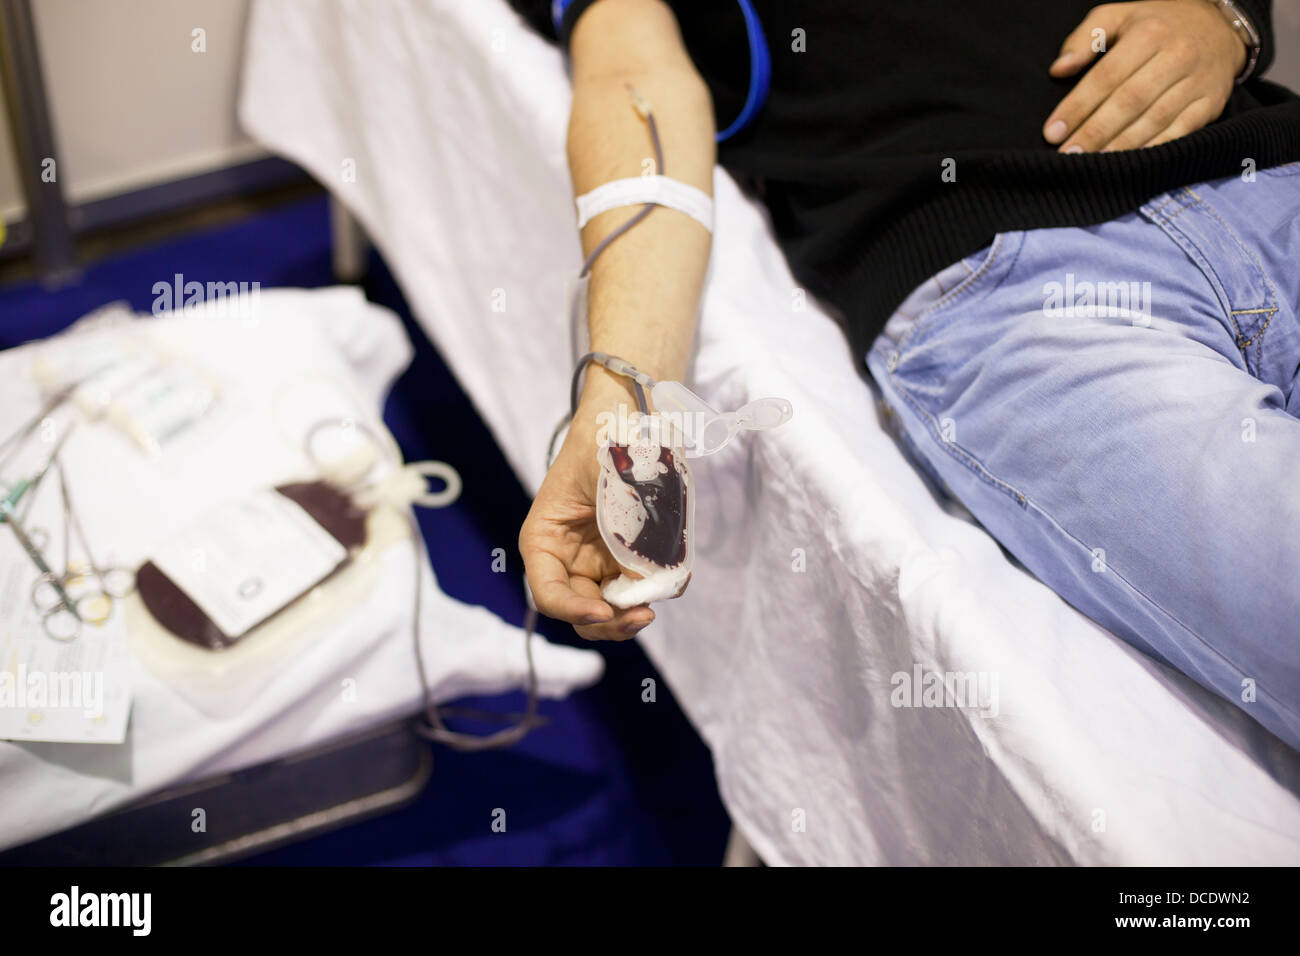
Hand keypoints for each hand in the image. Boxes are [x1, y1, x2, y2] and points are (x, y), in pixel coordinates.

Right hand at [519, 375, 655, 640]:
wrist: (632, 415)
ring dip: (629, 614)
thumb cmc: (607, 440)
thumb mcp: (611, 484)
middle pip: (580, 610)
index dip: (572, 610)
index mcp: (545, 539)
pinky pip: (636, 588)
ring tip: (652, 606)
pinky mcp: (626, 558)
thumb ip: (626, 533)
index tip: (605, 610)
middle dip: (608, 621)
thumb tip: (647, 581)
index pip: (548, 593)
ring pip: (608, 608)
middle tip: (643, 616)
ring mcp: (597, 560)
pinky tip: (667, 581)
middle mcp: (568, 557)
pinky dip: (650, 592)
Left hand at [1043, 1, 1246, 152]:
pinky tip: (1129, 164)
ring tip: (1092, 165)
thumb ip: (1086, 37)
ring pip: (1155, 120)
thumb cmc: (1158, 24)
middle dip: (1095, 132)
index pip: (1106, 76)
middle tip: (1068, 155)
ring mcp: (1197, 81)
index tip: (1052, 132)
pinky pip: (1180, 132)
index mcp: (1150, 34)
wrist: (1222, 26)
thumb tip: (1059, 69)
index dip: (1078, 106)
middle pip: (1129, 101)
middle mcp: (1177, 56)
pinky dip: (1153, 150)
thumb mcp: (1121, 15)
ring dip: (1120, 147)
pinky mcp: (1211, 103)